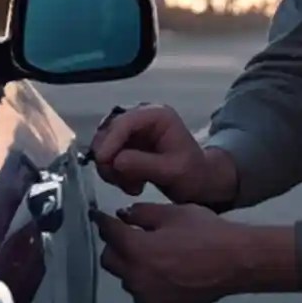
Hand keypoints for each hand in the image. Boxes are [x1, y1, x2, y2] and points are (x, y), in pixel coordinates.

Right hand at [89, 104, 207, 202]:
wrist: (198, 182)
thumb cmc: (192, 173)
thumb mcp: (173, 171)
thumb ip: (143, 164)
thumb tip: (114, 161)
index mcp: (158, 115)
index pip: (126, 121)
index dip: (111, 139)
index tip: (103, 161)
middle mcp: (142, 117)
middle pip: (109, 130)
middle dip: (110, 157)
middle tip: (121, 181)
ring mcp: (132, 131)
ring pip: (103, 145)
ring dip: (111, 169)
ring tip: (133, 187)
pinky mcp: (125, 145)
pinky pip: (107, 157)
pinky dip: (114, 174)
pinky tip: (133, 186)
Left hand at [91, 203, 248, 302]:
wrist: (235, 262)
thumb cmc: (205, 232)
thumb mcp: (172, 212)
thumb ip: (141, 213)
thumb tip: (123, 215)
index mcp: (136, 249)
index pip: (108, 232)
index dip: (101, 221)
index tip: (97, 216)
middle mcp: (136, 277)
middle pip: (110, 260)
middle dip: (115, 245)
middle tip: (131, 235)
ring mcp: (147, 298)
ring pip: (126, 279)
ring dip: (131, 266)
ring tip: (153, 255)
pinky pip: (142, 295)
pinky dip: (146, 283)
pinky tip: (164, 273)